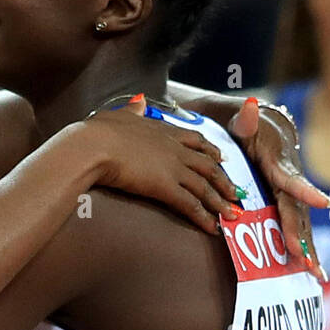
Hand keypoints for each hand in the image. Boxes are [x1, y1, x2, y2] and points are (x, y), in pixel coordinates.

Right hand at [82, 97, 241, 234]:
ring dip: (220, 202)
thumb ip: (132, 110)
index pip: (195, 140)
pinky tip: (211, 228)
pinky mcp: (165, 186)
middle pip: (207, 165)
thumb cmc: (98, 132)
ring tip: (231, 215)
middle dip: (224, 180)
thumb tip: (139, 102)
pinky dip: (203, 217)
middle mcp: (173, 148)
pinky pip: (190, 204)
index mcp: (162, 130)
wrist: (93, 145)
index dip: (210, 150)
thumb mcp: (117, 115)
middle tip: (235, 193)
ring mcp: (172, 167)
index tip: (221, 158)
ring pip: (205, 186)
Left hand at [228, 98, 329, 279]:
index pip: (292, 179)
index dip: (305, 192)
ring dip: (309, 251)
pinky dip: (306, 252)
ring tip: (316, 275)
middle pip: (297, 212)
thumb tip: (248, 109)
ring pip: (302, 226)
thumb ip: (246, 119)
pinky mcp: (290, 207)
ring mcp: (293, 197)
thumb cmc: (250, 127)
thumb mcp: (244, 120)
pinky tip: (315, 274)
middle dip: (301, 236)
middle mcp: (292, 183)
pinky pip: (298, 231)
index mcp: (280, 163)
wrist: (267, 130)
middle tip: (305, 259)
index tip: (323, 202)